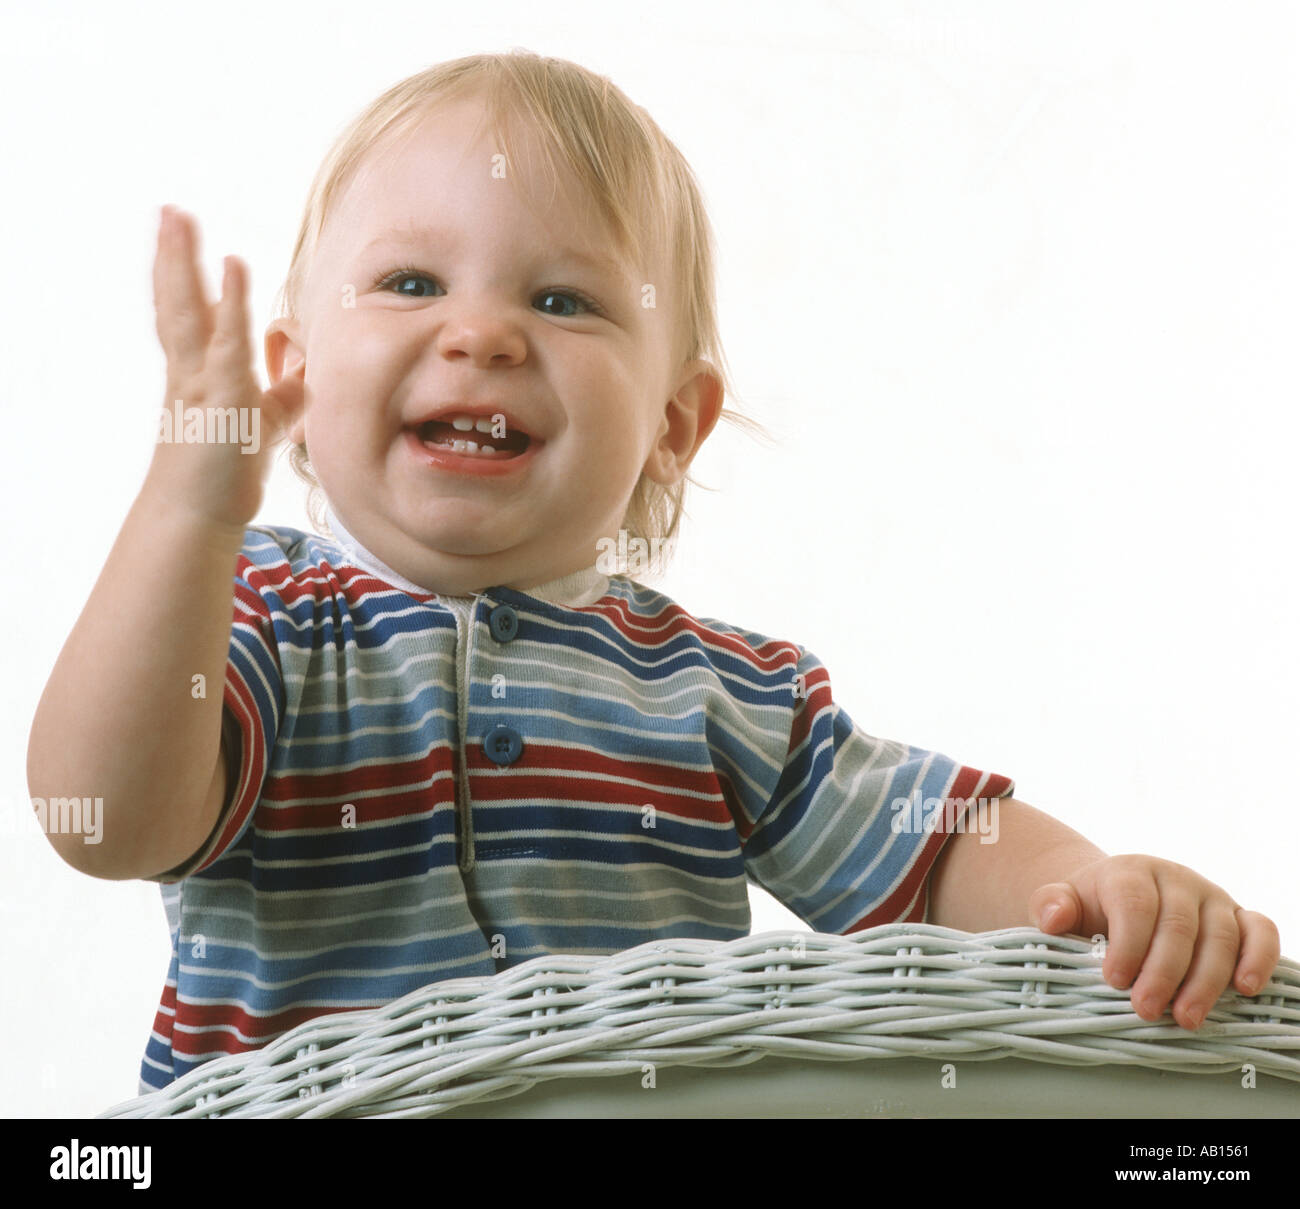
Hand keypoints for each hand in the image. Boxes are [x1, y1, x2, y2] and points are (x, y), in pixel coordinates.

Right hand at [148, 204, 302, 530]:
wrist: (198, 512)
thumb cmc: (227, 471)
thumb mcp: (264, 423)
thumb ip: (283, 395)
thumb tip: (304, 375)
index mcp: (196, 375)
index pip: (187, 316)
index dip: (186, 279)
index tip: (183, 241)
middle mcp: (190, 372)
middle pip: (176, 302)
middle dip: (172, 255)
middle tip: (168, 210)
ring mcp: (202, 381)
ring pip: (188, 310)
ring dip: (183, 261)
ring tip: (179, 218)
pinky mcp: (223, 396)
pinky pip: (228, 340)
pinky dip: (231, 302)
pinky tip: (233, 265)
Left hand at [1028, 854, 1280, 1029]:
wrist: (1119, 895)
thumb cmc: (1092, 906)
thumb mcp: (1064, 901)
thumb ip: (1051, 905)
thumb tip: (1051, 918)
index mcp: (1131, 872)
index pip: (1135, 904)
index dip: (1128, 944)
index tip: (1114, 980)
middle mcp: (1176, 879)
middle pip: (1178, 926)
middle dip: (1163, 973)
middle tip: (1146, 1010)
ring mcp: (1211, 897)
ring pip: (1220, 937)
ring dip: (1206, 981)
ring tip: (1186, 1018)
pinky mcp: (1239, 916)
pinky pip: (1262, 931)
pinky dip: (1260, 958)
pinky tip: (1246, 989)